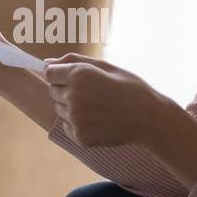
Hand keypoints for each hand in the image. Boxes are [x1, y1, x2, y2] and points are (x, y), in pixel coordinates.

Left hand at [43, 52, 165, 146]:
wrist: (149, 119)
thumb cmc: (130, 88)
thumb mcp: (105, 66)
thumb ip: (73, 61)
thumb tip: (46, 62)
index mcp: (79, 75)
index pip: (49, 72)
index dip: (59, 74)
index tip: (73, 77)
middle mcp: (73, 96)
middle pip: (52, 91)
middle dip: (66, 89)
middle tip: (92, 93)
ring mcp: (75, 118)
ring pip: (59, 109)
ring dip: (71, 107)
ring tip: (97, 107)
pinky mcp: (79, 136)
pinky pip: (67, 126)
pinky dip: (77, 123)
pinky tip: (98, 120)